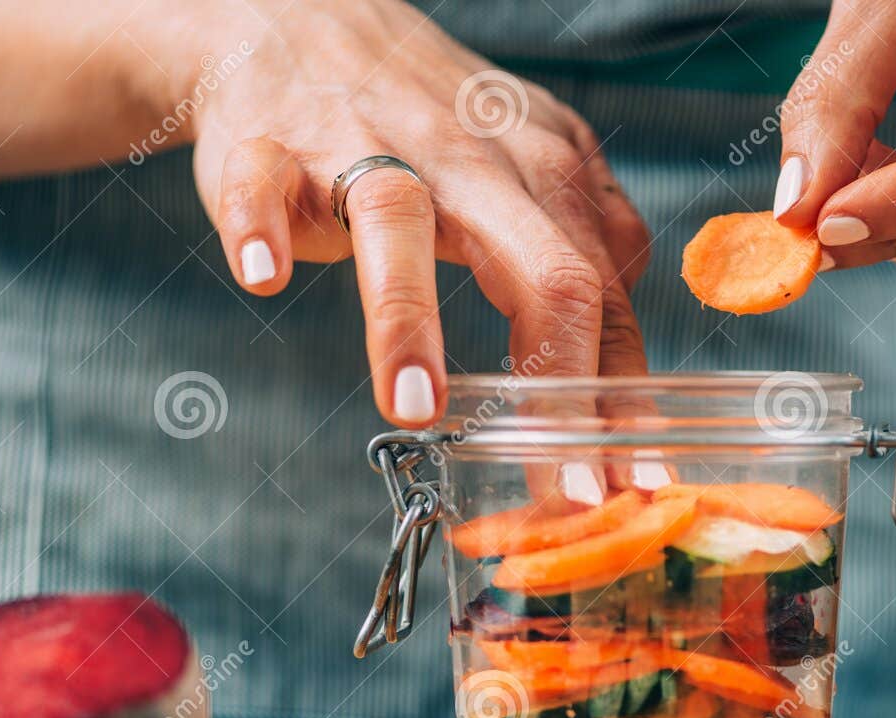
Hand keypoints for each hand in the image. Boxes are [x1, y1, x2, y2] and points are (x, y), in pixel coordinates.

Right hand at [178, 0, 650, 441]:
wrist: (297, 20)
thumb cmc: (424, 117)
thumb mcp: (531, 160)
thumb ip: (587, 238)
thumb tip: (629, 331)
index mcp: (543, 181)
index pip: (604, 298)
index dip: (624, 397)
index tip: (635, 484)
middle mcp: (471, 164)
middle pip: (540, 268)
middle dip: (561, 386)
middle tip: (565, 492)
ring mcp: (368, 148)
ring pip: (399, 224)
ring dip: (407, 320)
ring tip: (416, 408)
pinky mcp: (271, 144)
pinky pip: (264, 183)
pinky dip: (260, 225)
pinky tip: (264, 275)